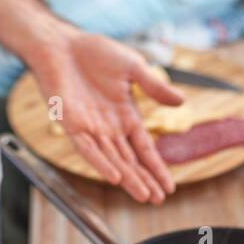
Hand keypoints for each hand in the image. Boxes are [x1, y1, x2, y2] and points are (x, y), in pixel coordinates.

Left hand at [28, 28, 184, 202]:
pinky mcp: (71, 124)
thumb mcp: (133, 67)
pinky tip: (114, 176)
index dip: (157, 167)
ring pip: (112, 159)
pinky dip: (101, 162)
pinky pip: (87, 148)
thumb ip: (154, 86)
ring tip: (143, 195)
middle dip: (145, 180)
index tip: (169, 187)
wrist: (61, 44)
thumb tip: (182, 102)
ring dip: (127, 178)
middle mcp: (109, 126)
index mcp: (125, 115)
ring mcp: (90, 127)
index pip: (144, 148)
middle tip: (159, 200)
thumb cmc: (94, 52)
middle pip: (130, 160)